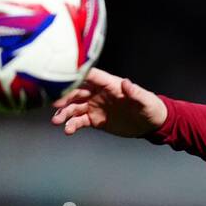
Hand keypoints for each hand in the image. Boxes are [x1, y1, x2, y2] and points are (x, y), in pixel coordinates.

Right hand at [51, 68, 167, 137]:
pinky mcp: (94, 119)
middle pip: (76, 91)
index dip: (77, 75)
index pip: (91, 75)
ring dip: (64, 113)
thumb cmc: (150, 107)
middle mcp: (98, 93)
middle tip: (55, 104)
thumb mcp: (146, 100)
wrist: (151, 124)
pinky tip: (67, 130)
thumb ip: (135, 92)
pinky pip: (79, 121)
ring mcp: (94, 106)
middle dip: (64, 97)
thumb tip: (126, 83)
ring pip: (74, 107)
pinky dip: (72, 125)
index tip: (62, 77)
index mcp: (109, 84)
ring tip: (57, 121)